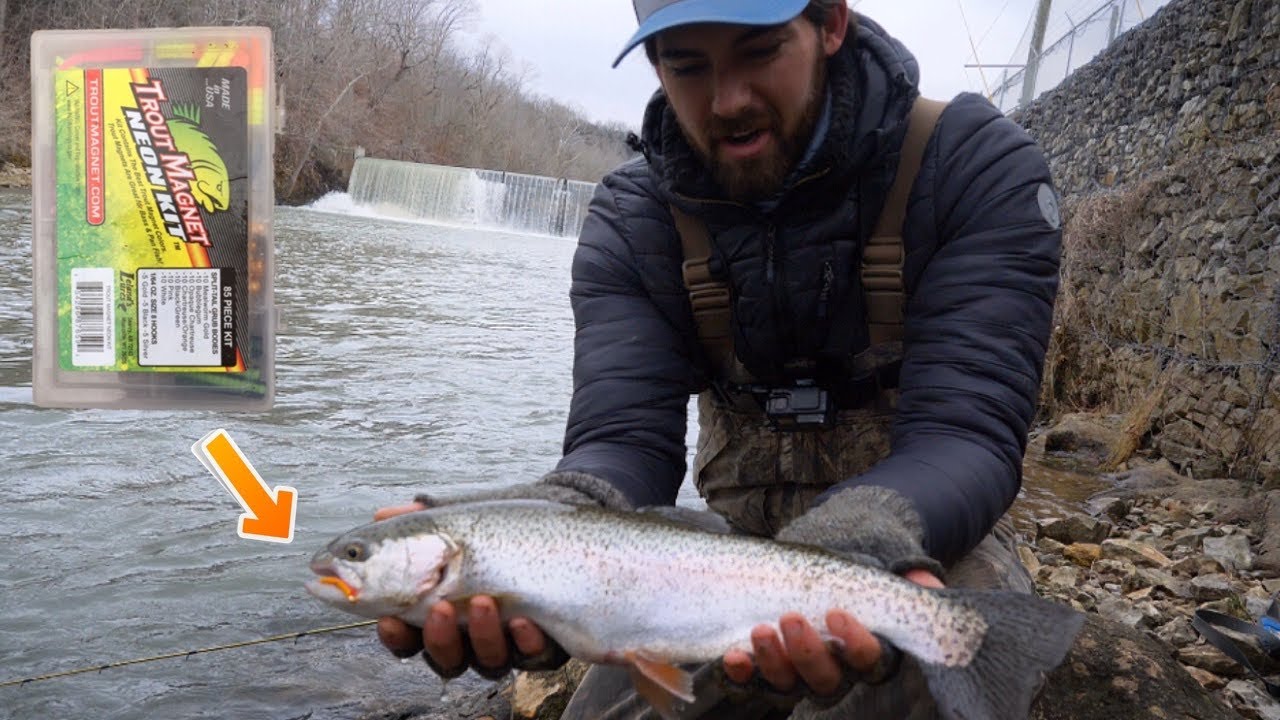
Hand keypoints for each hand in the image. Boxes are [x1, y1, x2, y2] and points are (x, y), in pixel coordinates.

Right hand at [371, 501, 550, 676]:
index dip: (397, 636)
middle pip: (447, 659)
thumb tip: (382, 516)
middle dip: (439, 639)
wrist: (554, 511)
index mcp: (442, 611)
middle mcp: (473, 636)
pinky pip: (534, 656)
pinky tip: (522, 621)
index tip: (387, 620)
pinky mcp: (545, 642)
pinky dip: (526, 642)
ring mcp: (509, 642)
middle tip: (440, 607)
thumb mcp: (459, 518)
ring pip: (488, 662)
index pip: (410, 638)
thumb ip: (421, 521)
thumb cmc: (497, 523)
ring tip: (484, 601)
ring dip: (482, 636)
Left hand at [721, 569, 943, 696]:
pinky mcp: (768, 660)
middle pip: (825, 680)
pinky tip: (733, 655)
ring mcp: (799, 669)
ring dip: (773, 661)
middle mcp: (836, 669)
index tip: (837, 614)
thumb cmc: (865, 565)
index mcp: (870, 650)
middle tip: (791, 618)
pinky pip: (753, 680)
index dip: (855, 644)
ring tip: (761, 630)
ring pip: (788, 683)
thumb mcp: (892, 566)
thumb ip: (913, 577)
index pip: (869, 661)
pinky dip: (742, 673)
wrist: (834, 551)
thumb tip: (928, 584)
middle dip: (806, 653)